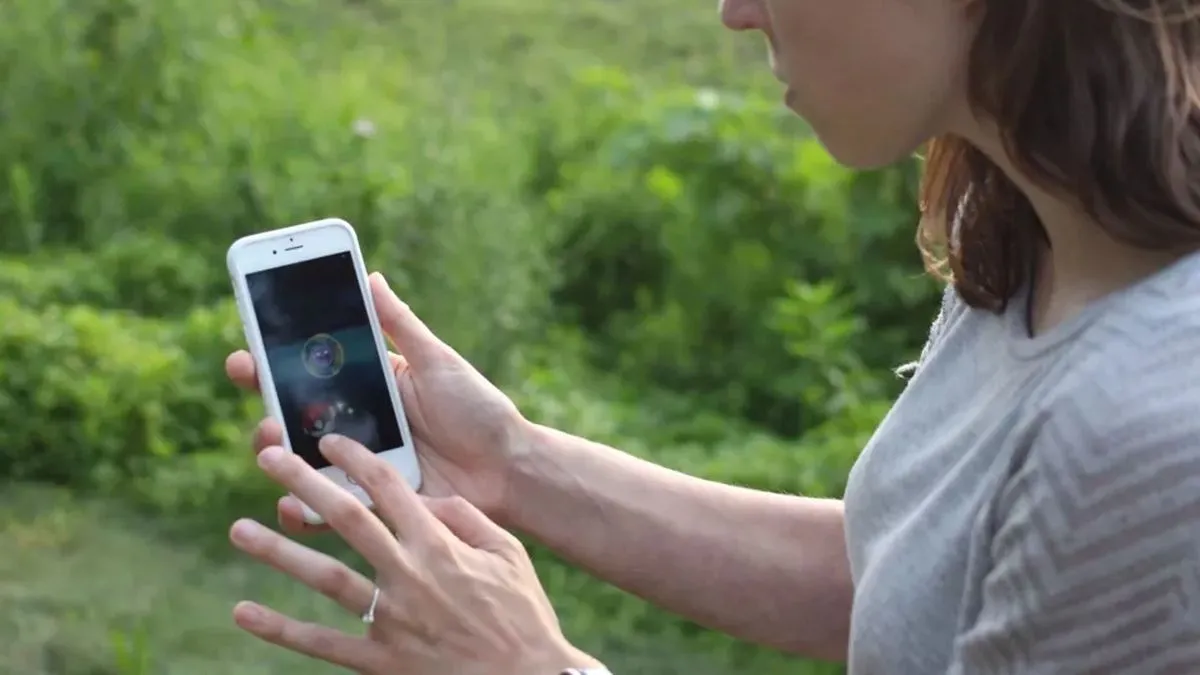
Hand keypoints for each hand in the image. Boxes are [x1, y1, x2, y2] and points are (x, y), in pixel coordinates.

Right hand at [225, 273, 526, 530]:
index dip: (275, 362)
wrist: (510, 470)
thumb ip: (401, 325)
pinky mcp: (371, 504)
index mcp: (371, 387)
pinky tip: (290, 504)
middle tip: (252, 391)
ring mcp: (360, 467)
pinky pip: (329, 509)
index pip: (312, 371)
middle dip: (266, 402)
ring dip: (277, 452)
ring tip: (270, 442)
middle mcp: (358, 427)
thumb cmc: (479, 411)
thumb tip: (370, 276)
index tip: (246, 352)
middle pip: (296, 415)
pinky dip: (304, 509)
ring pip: (303, 463)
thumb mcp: (437, 362)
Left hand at [229, 434, 600, 673]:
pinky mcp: (380, 662)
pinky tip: (245, 611)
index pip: (390, 488)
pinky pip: (322, 643)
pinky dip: (281, 629)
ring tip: (239, 529)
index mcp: (440, 545)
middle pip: (346, 519)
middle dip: (304, 484)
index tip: (330, 441)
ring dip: (278, 552)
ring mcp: (391, 620)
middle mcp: (409, 575)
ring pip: (324, 577)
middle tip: (268, 458)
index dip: (357, 458)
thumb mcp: (508, 553)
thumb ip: (466, 519)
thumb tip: (427, 499)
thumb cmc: (523, 615)